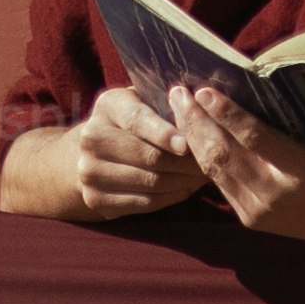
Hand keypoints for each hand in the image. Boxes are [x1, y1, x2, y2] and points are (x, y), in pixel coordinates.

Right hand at [70, 84, 200, 217]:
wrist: (95, 153)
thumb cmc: (138, 120)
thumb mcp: (148, 101)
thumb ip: (170, 104)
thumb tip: (205, 109)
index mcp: (109, 105)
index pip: (138, 120)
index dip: (164, 133)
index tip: (187, 144)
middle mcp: (91, 138)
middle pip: (150, 156)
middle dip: (188, 162)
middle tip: (215, 162)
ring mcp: (89, 171)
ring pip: (151, 182)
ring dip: (186, 180)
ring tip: (207, 175)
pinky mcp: (96, 200)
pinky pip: (146, 202)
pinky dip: (173, 196)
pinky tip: (188, 187)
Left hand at [164, 91, 304, 249]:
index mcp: (301, 174)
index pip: (256, 139)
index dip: (228, 115)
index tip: (206, 91)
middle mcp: (272, 193)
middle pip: (222, 152)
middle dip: (196, 120)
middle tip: (178, 91)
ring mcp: (256, 209)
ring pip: (212, 168)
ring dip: (191, 137)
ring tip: (177, 107)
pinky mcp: (247, 218)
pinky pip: (217, 183)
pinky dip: (200, 157)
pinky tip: (191, 135)